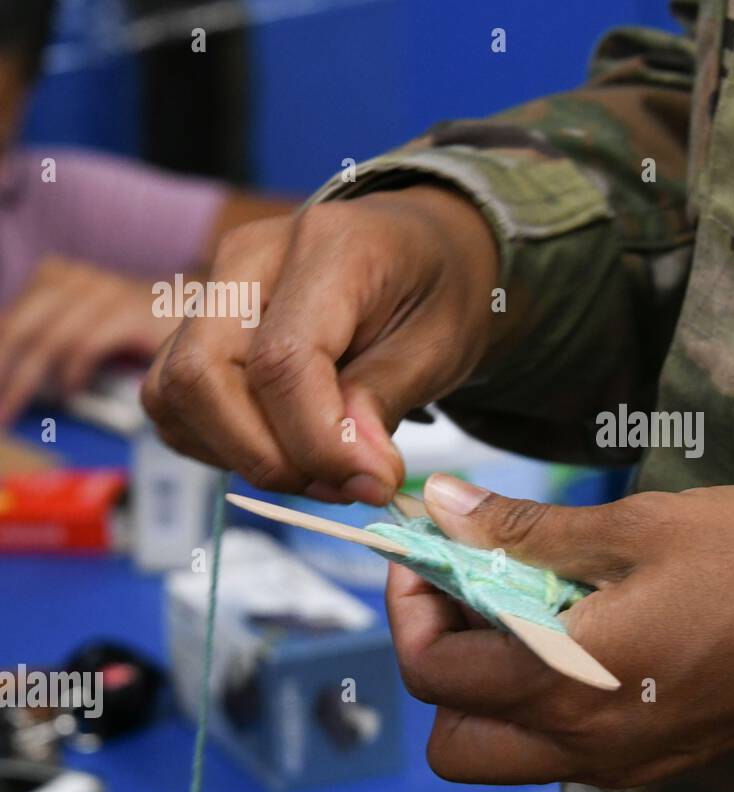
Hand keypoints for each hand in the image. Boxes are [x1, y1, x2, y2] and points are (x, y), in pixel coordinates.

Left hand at [0, 256, 176, 423]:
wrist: (218, 305)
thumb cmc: (149, 327)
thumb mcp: (95, 323)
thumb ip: (60, 338)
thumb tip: (20, 377)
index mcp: (63, 277)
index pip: (11, 316)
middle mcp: (81, 279)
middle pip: (21, 325)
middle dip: (2, 368)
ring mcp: (109, 293)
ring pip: (48, 337)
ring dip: (24, 379)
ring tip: (14, 409)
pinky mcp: (134, 314)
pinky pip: (86, 343)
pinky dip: (70, 371)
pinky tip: (66, 392)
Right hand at [141, 186, 500, 504]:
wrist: (421, 251)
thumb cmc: (436, 291)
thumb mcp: (441, 343)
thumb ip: (386, 398)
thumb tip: (355, 472)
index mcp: (329, 247)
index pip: (282, 360)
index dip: (318, 441)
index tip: (374, 483)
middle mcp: (251, 258)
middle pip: (202, 376)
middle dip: (269, 457)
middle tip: (345, 485)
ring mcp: (213, 288)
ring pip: (176, 394)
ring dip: (243, 457)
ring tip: (324, 470)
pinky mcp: (195, 324)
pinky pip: (176, 404)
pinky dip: (222, 446)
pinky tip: (288, 448)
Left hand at [386, 474, 733, 787]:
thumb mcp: (644, 527)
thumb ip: (531, 529)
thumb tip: (445, 507)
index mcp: (575, 686)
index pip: (436, 675)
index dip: (412, 608)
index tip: (433, 550)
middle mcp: (593, 747)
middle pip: (458, 743)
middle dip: (443, 667)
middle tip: (477, 589)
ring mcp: (633, 763)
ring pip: (514, 753)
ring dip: (497, 687)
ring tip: (540, 602)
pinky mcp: (668, 758)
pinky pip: (575, 749)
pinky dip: (553, 699)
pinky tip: (596, 627)